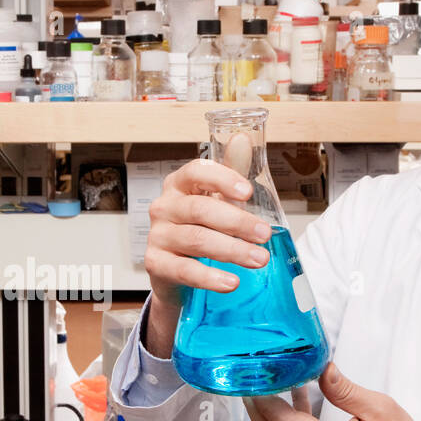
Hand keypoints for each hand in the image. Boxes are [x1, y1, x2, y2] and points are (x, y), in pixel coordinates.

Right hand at [142, 144, 272, 354]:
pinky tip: (231, 282)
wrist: (174, 269)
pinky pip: (185, 270)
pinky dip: (210, 277)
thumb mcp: (215, 199)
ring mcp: (157, 236)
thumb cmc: (199, 227)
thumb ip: (230, 171)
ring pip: (196, 240)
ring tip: (258, 259)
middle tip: (265, 234)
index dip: (222, 179)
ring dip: (231, 250)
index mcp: (178, 185)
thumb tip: (243, 139)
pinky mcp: (156, 264)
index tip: (248, 192)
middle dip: (237, 221)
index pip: (196, 172)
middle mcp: (164, 207)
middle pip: (200, 209)